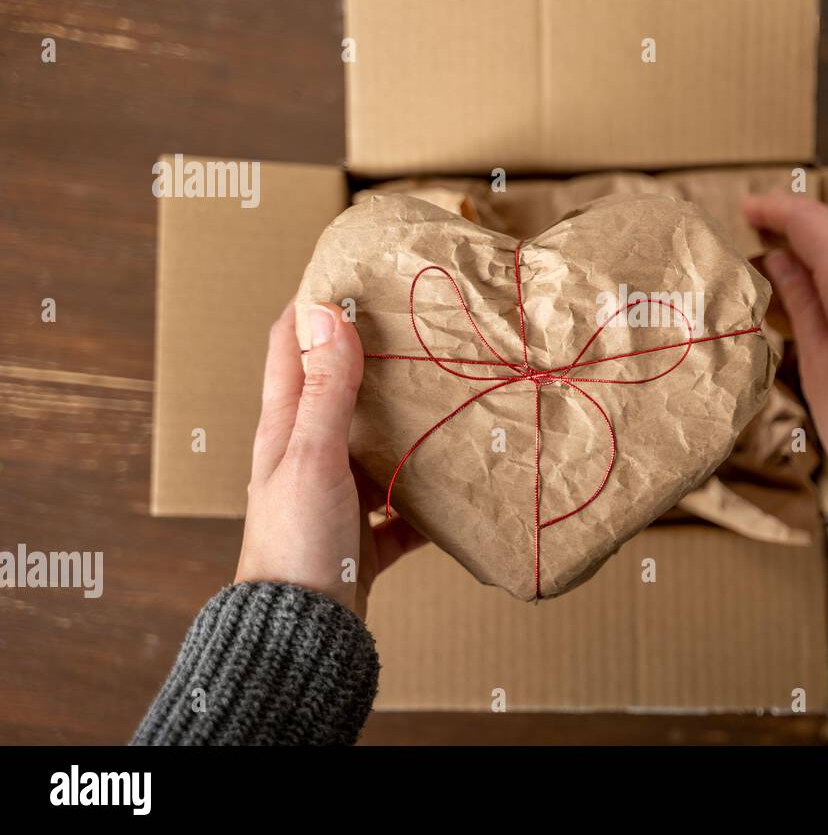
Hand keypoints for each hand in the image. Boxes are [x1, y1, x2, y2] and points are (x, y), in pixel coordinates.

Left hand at [235, 301, 426, 618]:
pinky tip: (465, 482)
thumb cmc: (298, 543)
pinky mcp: (366, 535)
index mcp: (284, 428)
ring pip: (377, 443)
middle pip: (341, 389)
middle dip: (377, 354)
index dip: (316, 302)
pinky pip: (405, 503)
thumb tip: (325, 310)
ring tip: (453, 390)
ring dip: (408, 419)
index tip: (357, 271)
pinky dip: (431, 491)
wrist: (304, 636)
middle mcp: (308, 455)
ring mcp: (338, 496)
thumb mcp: (313, 456)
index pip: (291, 343)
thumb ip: (325, 389)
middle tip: (423, 324)